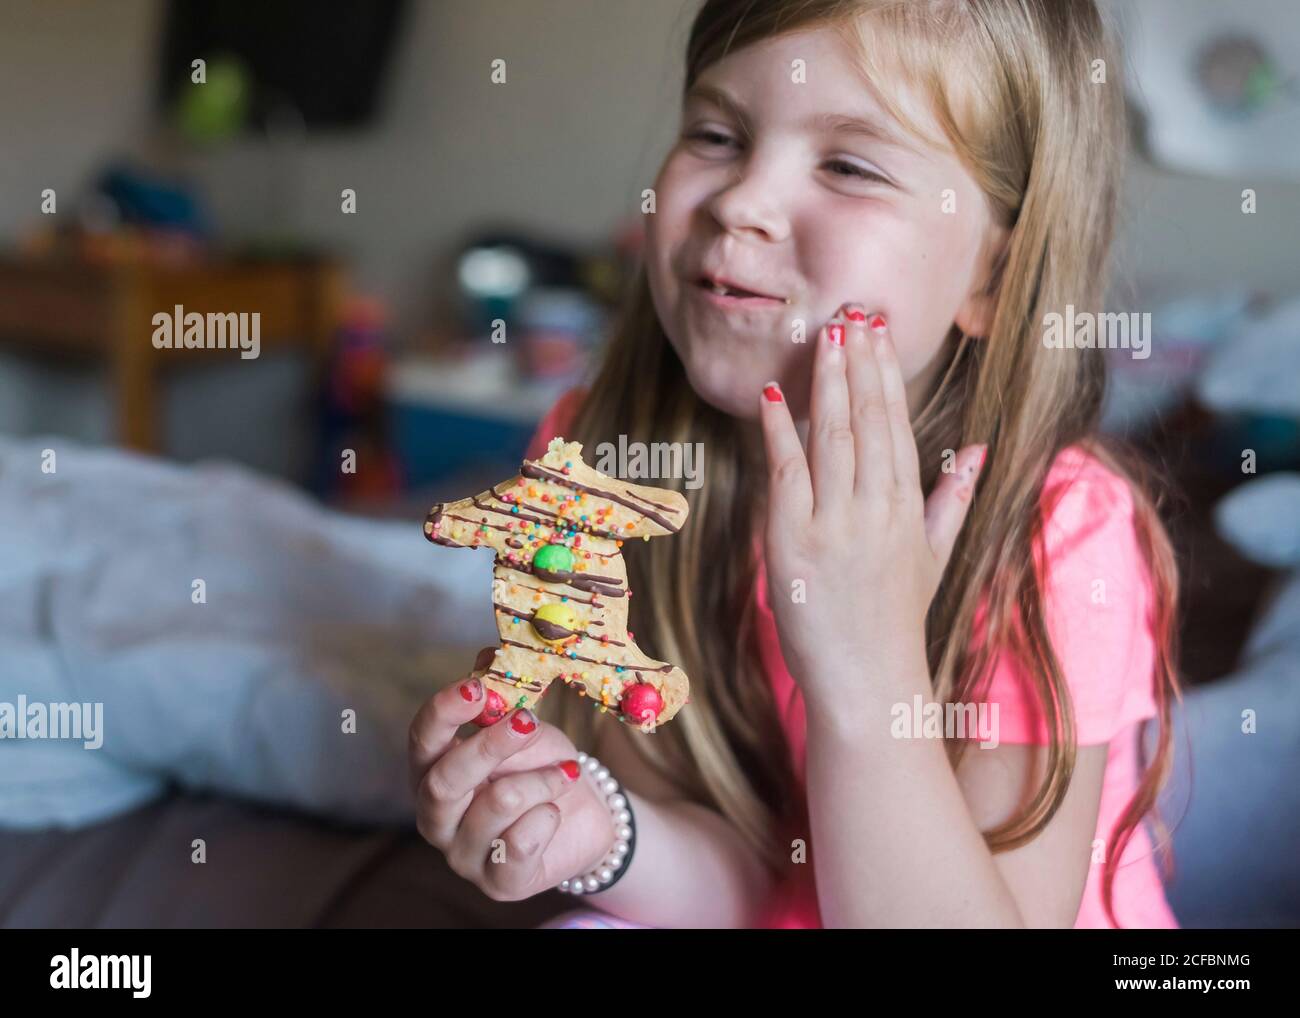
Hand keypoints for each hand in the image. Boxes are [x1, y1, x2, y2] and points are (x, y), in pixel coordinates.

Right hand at [408, 648, 616, 901]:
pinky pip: (519, 845)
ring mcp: (462, 853)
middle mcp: (435, 813)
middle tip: (528, 721)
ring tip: (567, 771)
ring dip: (539, 780)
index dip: (444, 712)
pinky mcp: (498, 883)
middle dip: (490, 746)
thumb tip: (487, 653)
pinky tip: (556, 810)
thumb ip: (502, 698)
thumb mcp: (525, 726)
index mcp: (432, 769)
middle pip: (445, 780)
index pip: (421, 739)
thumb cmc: (540, 764)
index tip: (476, 686)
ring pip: (493, 807)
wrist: (584, 815)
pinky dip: (547, 817)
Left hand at [757, 305, 985, 704]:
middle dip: (858, 361)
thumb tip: (976, 448)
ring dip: (825, 383)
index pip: (896, 423)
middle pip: (867, 420)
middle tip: (851, 311)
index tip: (876, 329)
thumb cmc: (899, 619)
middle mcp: (876, 509)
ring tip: (822, 336)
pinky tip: (773, 396)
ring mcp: (835, 525)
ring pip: (831, 438)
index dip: (884, 372)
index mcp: (908, 507)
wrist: (870, 683)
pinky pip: (787, 475)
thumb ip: (953, 497)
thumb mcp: (935, 555)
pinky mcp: (794, 545)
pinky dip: (780, 433)